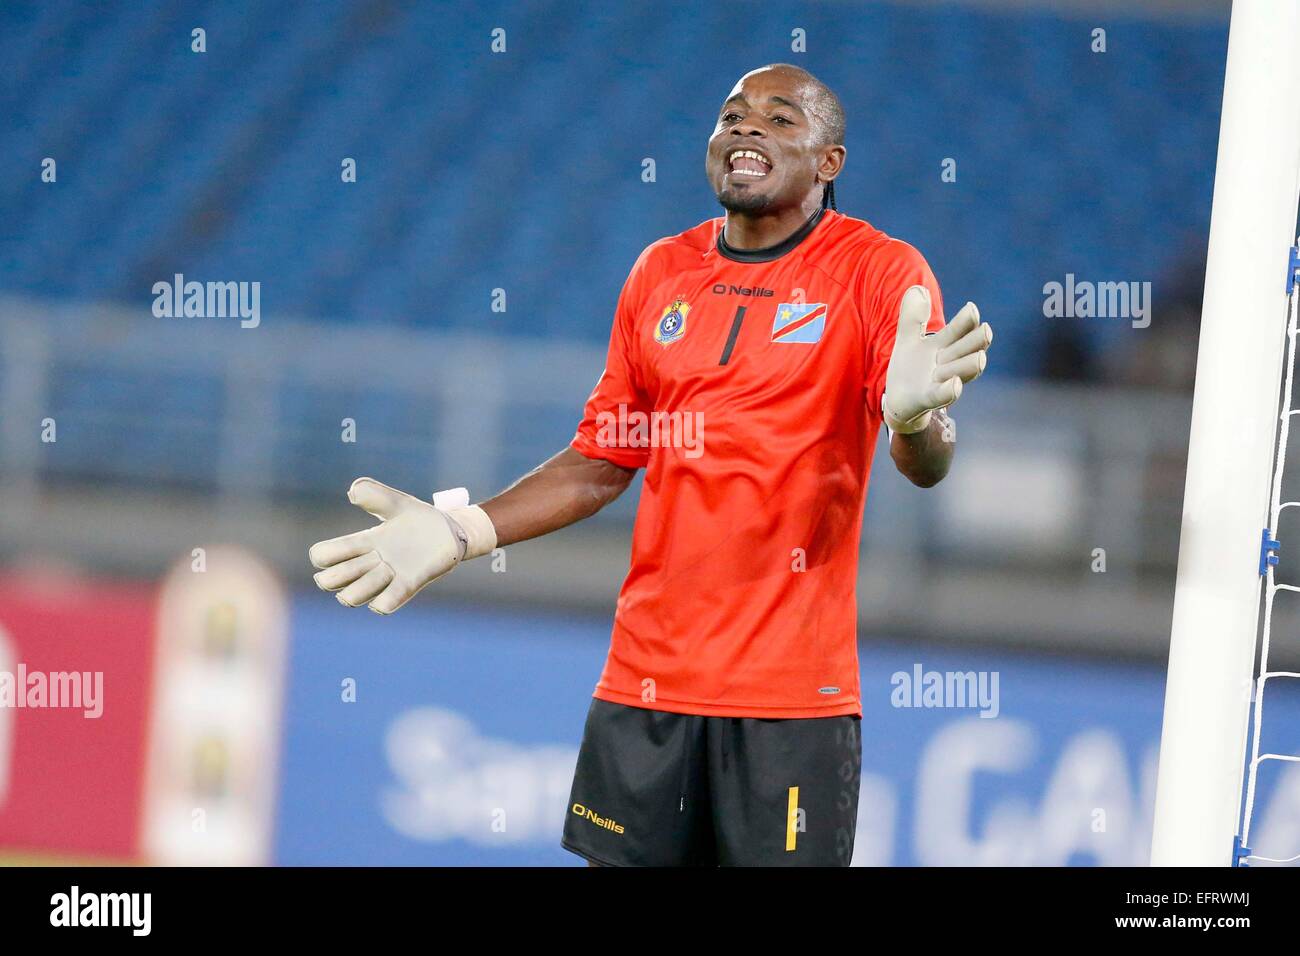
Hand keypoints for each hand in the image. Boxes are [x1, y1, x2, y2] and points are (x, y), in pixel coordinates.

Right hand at [308, 477, 495, 613]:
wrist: (452, 531)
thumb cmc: (420, 519)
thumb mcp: (397, 503)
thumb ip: (375, 496)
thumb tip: (352, 491)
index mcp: (363, 542)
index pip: (326, 556)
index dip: (323, 555)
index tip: (342, 547)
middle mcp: (371, 564)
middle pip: (332, 581)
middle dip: (334, 577)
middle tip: (357, 563)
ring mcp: (389, 577)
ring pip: (353, 597)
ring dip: (361, 587)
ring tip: (383, 569)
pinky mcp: (409, 585)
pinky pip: (385, 604)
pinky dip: (383, 602)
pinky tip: (394, 582)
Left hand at [882, 285, 992, 433]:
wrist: (898, 400)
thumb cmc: (910, 368)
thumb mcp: (908, 338)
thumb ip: (912, 316)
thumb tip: (918, 288)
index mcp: (943, 345)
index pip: (959, 330)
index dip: (966, 321)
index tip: (972, 309)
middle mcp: (948, 363)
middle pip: (967, 350)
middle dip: (976, 342)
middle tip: (986, 331)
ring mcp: (940, 381)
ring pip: (960, 371)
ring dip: (969, 365)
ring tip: (980, 358)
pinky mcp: (928, 399)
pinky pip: (941, 395)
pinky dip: (949, 391)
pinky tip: (955, 385)